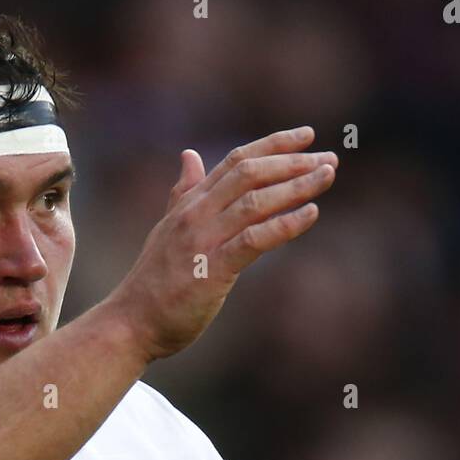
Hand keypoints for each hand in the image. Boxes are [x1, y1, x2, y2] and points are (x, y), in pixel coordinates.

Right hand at [105, 126, 337, 361]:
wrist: (130, 323)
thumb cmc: (153, 283)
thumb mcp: (168, 228)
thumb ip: (184, 192)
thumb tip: (189, 156)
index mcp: (190, 204)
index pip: (236, 161)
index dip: (273, 145)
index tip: (307, 136)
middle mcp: (197, 214)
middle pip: (250, 172)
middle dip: (292, 161)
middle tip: (329, 158)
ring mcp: (203, 240)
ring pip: (255, 201)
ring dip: (296, 186)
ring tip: (327, 176)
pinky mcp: (212, 270)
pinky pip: (254, 240)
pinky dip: (285, 224)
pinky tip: (311, 213)